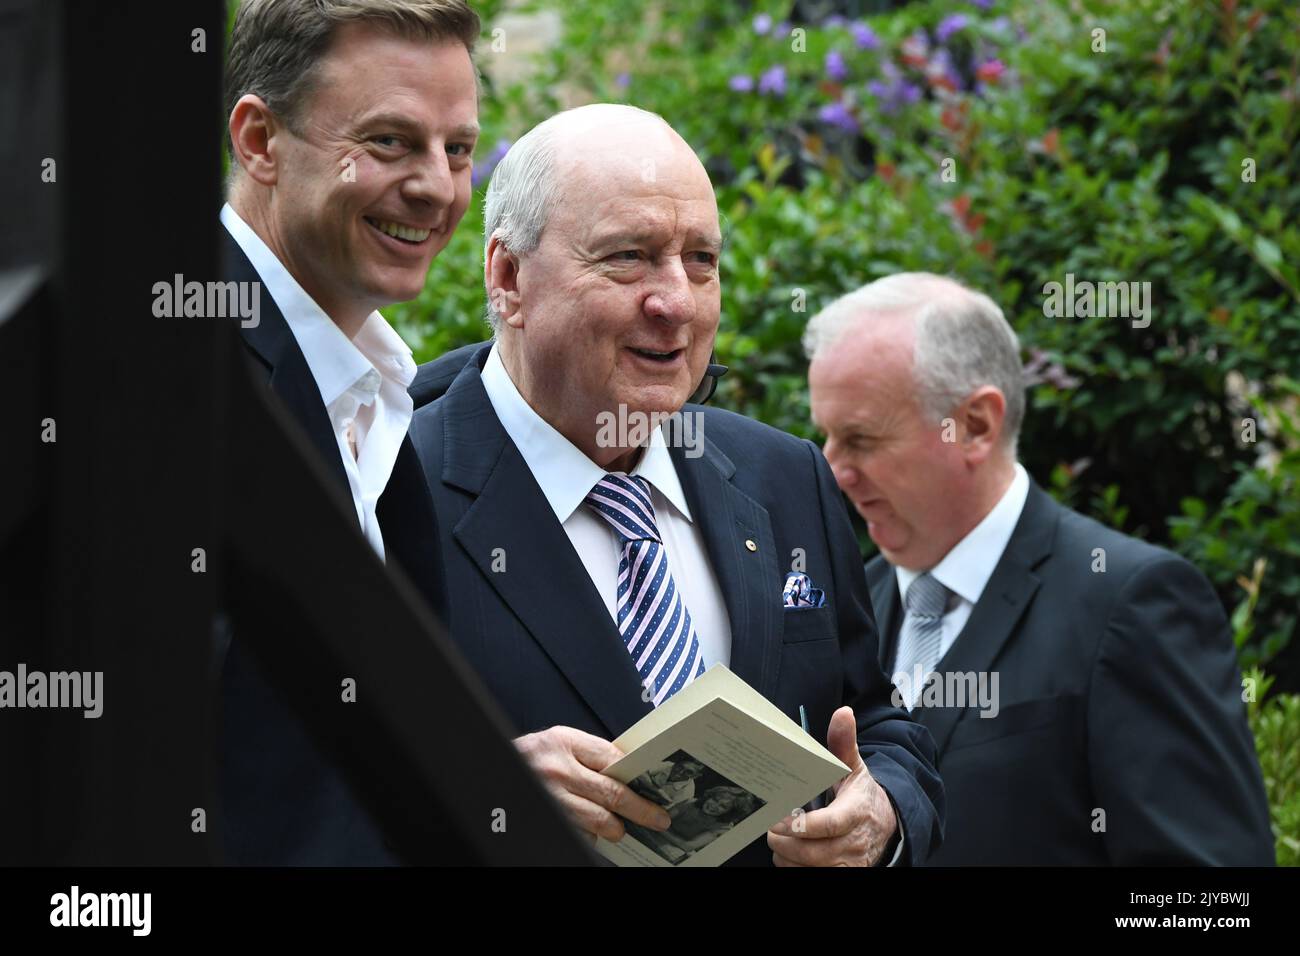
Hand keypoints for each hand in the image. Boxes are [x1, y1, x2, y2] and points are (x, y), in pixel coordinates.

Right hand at [514, 725, 671, 842]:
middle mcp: (557, 770)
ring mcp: (551, 798)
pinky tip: (590, 830)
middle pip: (611, 793)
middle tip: (657, 819)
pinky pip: (579, 833)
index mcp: (562, 742)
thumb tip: (625, 771)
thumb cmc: (528, 758)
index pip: (613, 759)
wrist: (495, 770)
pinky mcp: (549, 820)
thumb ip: (587, 753)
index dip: (638, 776)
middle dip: (640, 809)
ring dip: (613, 827)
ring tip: (619, 828)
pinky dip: (589, 834)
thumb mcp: (556, 743)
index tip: (653, 788)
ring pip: (597, 820)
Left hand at [767, 706, 898, 865]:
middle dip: (784, 842)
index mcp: (855, 812)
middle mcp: (853, 843)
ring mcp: (849, 864)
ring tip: (779, 839)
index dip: (801, 825)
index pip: (828, 824)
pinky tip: (791, 852)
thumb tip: (843, 713)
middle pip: (812, 852)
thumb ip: (844, 742)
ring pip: (808, 868)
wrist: (886, 825)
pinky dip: (795, 868)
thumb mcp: (854, 767)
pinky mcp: (845, 875)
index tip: (779, 819)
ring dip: (786, 856)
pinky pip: (811, 878)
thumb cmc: (861, 794)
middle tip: (770, 828)